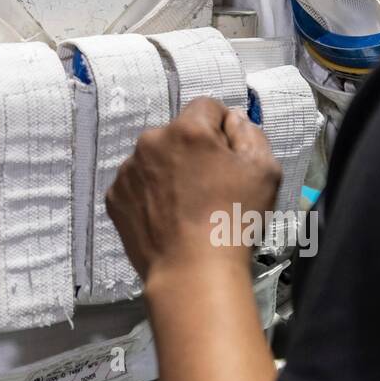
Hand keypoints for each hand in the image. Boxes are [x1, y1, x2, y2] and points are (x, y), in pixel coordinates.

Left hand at [105, 98, 281, 285]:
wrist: (192, 273)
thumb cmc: (233, 221)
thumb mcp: (264, 170)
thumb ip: (250, 133)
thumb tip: (233, 120)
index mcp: (187, 129)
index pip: (207, 107)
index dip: (223, 129)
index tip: (229, 156)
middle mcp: (150, 142)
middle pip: (178, 133)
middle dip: (194, 150)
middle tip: (210, 187)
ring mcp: (128, 170)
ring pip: (155, 159)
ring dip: (169, 171)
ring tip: (187, 207)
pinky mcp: (115, 197)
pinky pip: (137, 185)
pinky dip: (150, 195)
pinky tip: (167, 218)